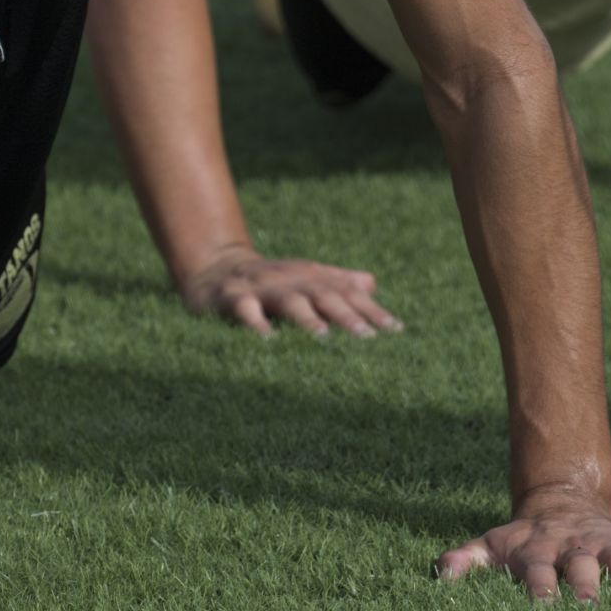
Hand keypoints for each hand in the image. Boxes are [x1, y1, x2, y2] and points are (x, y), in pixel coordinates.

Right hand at [182, 249, 401, 337]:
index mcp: (310, 277)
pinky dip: (256, 323)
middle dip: (345, 315)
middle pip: (323, 295)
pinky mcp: (232, 297)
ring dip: (306, 317)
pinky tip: (267, 341)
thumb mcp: (303, 278)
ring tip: (324, 337)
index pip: (346, 293)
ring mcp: (261, 287)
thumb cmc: (269, 283)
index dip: (371, 310)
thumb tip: (372, 283)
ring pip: (288, 300)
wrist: (214, 269)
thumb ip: (336, 282)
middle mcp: (290, 279)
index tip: (396, 331)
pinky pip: (245, 310)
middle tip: (367, 336)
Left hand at [435, 497, 610, 600]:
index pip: (537, 573)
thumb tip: (439, 574)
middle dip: (586, 591)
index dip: (540, 589)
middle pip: (581, 570)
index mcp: (537, 553)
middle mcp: (572, 550)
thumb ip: (465, 561)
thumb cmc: (524, 539)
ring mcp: (604, 547)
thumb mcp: (491, 545)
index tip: (542, 609)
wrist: (563, 502)